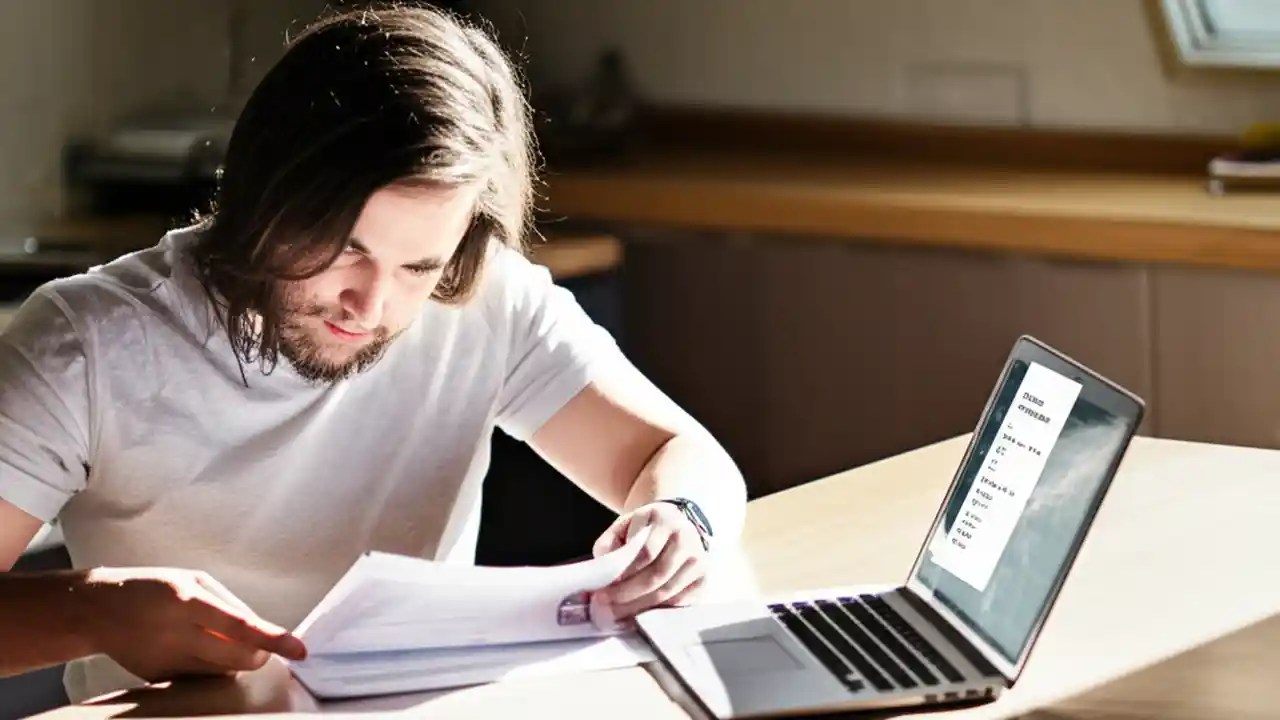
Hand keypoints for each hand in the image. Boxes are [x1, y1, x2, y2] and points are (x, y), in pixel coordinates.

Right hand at [80, 567, 306, 681]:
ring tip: (217, 638)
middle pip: (240, 659)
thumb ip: (229, 605)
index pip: (241, 626)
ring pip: (224, 672)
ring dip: (237, 660)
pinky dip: (213, 666)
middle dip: (261, 654)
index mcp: (188, 601)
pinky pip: (203, 678)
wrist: (99, 611)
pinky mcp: (160, 678)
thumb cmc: (154, 588)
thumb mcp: (194, 580)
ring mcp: (168, 661)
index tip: (299, 649)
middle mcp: (178, 634)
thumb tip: (262, 631)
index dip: (273, 639)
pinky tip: (196, 647)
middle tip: (262, 644)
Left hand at [591, 502, 708, 620]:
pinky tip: (638, 613)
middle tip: (606, 605)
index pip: (646, 552)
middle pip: (657, 575)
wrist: (676, 523)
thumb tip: (603, 573)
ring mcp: (699, 560)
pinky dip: (657, 610)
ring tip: (617, 612)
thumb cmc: (645, 528)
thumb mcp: (624, 525)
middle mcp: (687, 538)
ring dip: (639, 606)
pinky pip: (679, 602)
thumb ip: (609, 544)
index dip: (625, 574)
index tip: (605, 587)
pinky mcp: (703, 579)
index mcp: (666, 519)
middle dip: (628, 594)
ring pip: (668, 592)